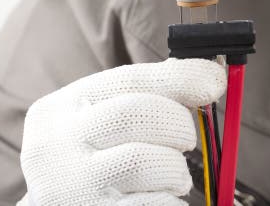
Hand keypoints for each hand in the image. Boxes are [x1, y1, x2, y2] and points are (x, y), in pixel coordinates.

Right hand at [18, 58, 225, 205]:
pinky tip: (164, 199)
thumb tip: (209, 77)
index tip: (216, 81)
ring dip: (175, 169)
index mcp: (59, 109)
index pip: (129, 79)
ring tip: (174, 177)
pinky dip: (170, 200)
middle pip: (136, 114)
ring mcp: (68, 187)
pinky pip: (152, 204)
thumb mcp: (99, 123)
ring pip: (144, 160)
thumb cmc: (89, 163)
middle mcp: (54, 146)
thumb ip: (146, 96)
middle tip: (186, 140)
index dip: (181, 77)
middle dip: (177, 124)